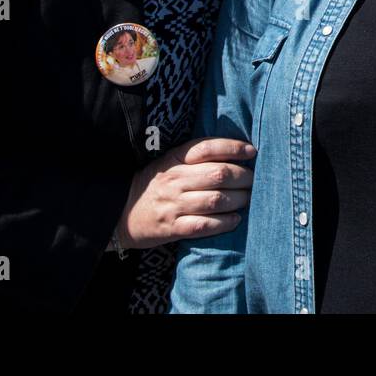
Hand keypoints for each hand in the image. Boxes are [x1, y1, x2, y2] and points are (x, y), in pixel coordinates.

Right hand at [116, 137, 255, 248]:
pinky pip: (204, 225)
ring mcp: (173, 205)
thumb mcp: (171, 162)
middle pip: (218, 174)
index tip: (252, 151)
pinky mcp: (172, 228)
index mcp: (175, 159)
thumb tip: (240, 153)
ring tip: (248, 199)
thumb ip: (198, 157)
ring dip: (239, 200)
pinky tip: (235, 219)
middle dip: (244, 177)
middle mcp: (175, 180)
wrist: (119, 211)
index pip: (207, 147)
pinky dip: (224, 223)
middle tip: (256, 180)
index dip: (233, 147)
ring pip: (216, 200)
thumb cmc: (155, 184)